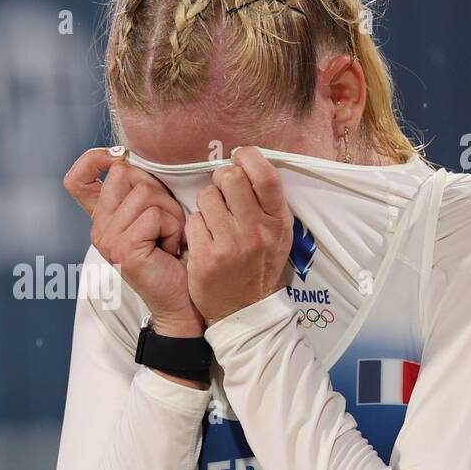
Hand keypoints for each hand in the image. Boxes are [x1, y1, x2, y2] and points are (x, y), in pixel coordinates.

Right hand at [64, 148, 203, 336]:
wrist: (182, 300)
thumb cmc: (174, 255)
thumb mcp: (154, 214)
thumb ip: (138, 190)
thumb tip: (130, 157)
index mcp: (102, 218)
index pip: (76, 179)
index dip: (93, 159)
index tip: (119, 157)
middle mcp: (98, 229)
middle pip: (125, 174)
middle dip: (157, 190)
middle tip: (165, 221)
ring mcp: (107, 239)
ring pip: (145, 193)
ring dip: (170, 213)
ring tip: (170, 238)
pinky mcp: (123, 249)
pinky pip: (155, 215)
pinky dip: (173, 229)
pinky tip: (171, 249)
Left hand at [186, 146, 294, 324]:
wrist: (244, 311)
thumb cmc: (259, 267)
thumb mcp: (278, 235)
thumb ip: (269, 203)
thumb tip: (251, 163)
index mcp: (278, 222)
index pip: (265, 175)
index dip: (247, 158)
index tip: (238, 158)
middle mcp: (256, 231)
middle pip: (230, 178)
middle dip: (221, 179)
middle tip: (221, 191)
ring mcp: (230, 245)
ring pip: (206, 196)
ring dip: (206, 203)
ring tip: (212, 219)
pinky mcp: (206, 257)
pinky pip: (192, 221)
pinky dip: (194, 226)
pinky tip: (202, 239)